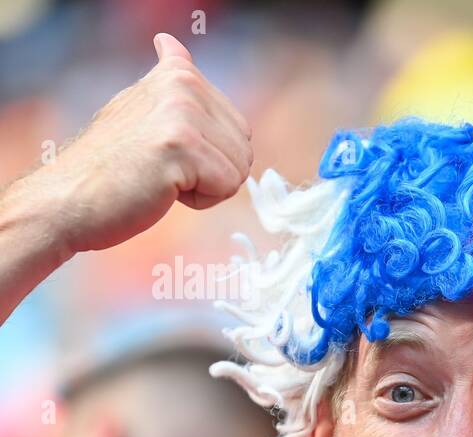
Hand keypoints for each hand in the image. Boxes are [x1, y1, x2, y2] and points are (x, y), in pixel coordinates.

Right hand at [16, 33, 251, 257]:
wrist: (67, 199)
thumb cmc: (108, 166)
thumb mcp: (139, 107)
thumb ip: (166, 80)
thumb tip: (169, 41)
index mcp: (179, 75)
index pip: (239, 128)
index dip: (209, 155)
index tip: (162, 149)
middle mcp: (183, 84)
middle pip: (245, 149)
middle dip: (213, 172)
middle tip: (162, 168)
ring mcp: (182, 113)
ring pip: (240, 169)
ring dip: (206, 186)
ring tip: (160, 177)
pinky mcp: (181, 145)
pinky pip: (228, 186)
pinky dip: (200, 200)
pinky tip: (161, 188)